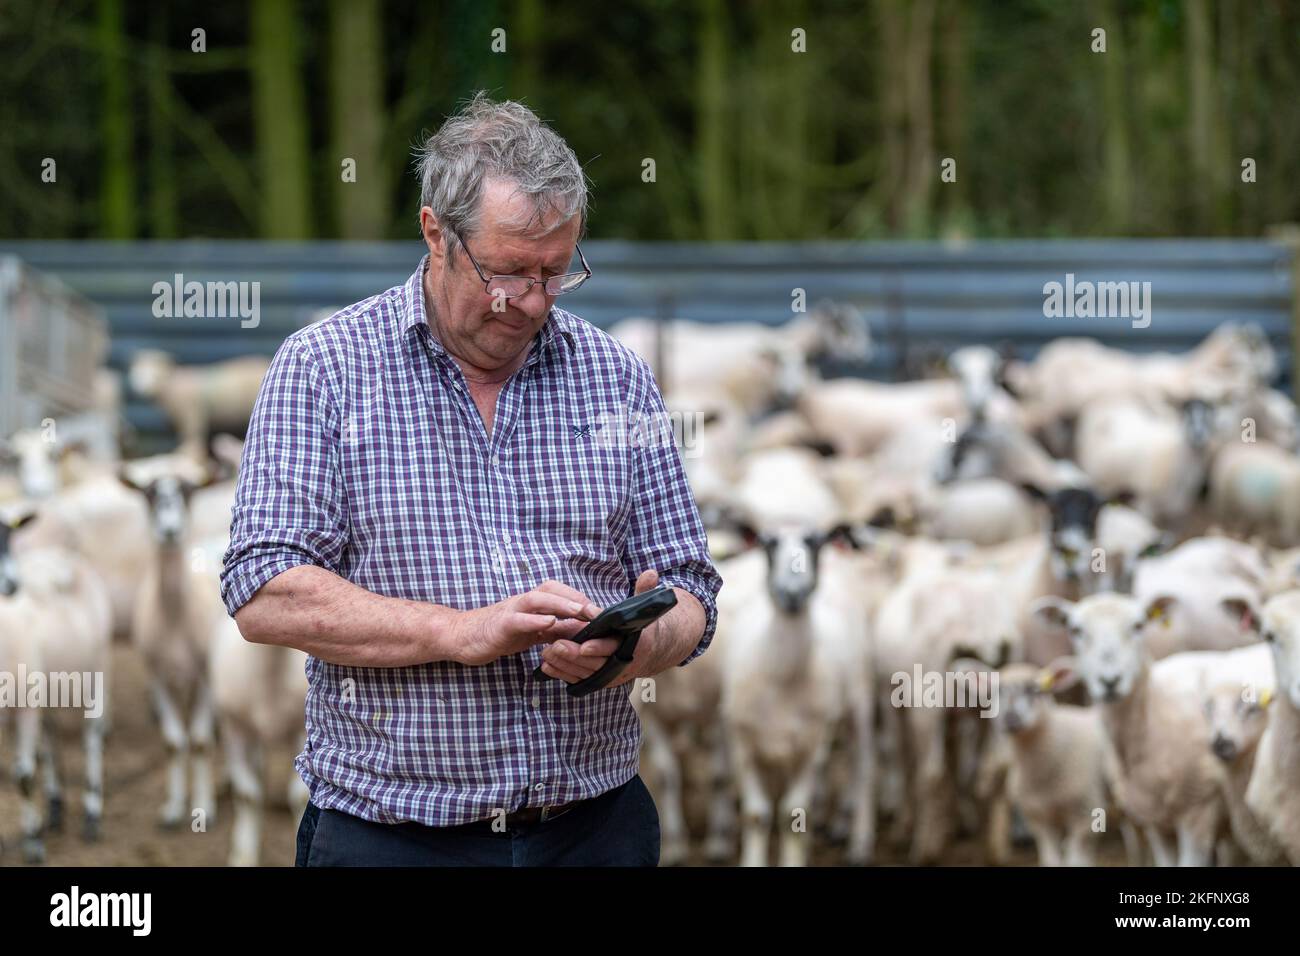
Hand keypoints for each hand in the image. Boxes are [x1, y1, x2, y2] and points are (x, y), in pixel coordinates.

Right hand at [451, 580, 601, 665]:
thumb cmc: (498, 633)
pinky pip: (519, 619)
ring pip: (537, 600)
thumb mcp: (532, 633)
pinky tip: (549, 622)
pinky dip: (535, 620)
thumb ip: (556, 631)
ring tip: (580, 611)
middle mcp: (523, 602)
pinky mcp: (500, 625)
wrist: (462, 636)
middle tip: (597, 611)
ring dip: (560, 603)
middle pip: (552, 590)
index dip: (581, 599)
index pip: (560, 593)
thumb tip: (583, 632)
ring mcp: (511, 611)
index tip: (602, 612)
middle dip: (576, 598)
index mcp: (533, 603)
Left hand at [539, 569, 662, 685]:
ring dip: (564, 664)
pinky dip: (563, 673)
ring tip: (546, 653)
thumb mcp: (646, 609)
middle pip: (595, 663)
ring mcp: (609, 675)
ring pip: (584, 673)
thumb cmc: (643, 628)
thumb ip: (645, 592)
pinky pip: (579, 680)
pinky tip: (547, 665)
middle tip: (555, 645)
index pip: (614, 647)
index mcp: (634, 646)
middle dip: (574, 656)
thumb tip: (650, 573)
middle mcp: (621, 664)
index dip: (599, 647)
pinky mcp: (599, 680)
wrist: (651, 654)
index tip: (583, 645)